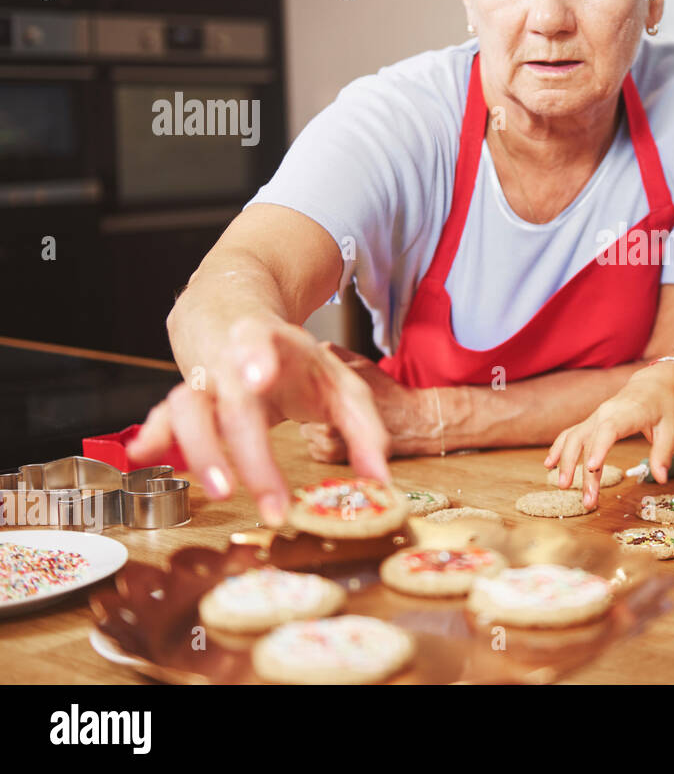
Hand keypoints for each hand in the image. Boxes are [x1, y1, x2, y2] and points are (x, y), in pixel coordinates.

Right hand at [126, 318, 390, 524]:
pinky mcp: (186, 402)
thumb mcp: (340, 385)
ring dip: (200, 450)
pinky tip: (141, 458)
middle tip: (272, 500)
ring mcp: (205, 382)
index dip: (258, 357)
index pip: (262, 344)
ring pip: (187, 409)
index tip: (260, 377)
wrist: (240, 326)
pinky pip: (161, 417)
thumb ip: (365, 431)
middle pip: (235, 405)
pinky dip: (151, 437)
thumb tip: (380, 483)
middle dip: (250, 454)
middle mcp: (232, 363)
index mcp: (275, 346)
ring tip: (220, 491)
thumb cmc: (298, 364)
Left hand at [299, 344, 445, 461]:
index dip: (307, 388)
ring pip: (305, 430)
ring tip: (341, 422)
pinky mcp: (332, 454)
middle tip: (336, 407)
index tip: (315, 389)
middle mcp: (327, 412)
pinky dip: (324, 445)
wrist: (412, 421)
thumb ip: (333, 354)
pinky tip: (343, 436)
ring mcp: (329, 435)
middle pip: (300, 410)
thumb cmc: (387, 392)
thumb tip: (309, 350)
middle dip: (312, 409)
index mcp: (331, 388)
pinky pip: (314, 448)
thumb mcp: (362, 363)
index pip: (298, 386)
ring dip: (318, 428)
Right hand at [546, 362, 673, 509]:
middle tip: (587, 498)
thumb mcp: (671, 429)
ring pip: (573, 437)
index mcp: (627, 413)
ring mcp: (594, 417)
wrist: (652, 384)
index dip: (599, 447)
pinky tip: (550, 465)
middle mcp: (605, 413)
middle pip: (587, 440)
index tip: (592, 467)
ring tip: (563, 486)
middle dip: (582, 469)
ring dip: (565, 461)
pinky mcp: (590, 422)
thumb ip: (663, 454)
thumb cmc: (662, 407)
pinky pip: (569, 433)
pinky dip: (558, 448)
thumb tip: (661, 479)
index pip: (609, 429)